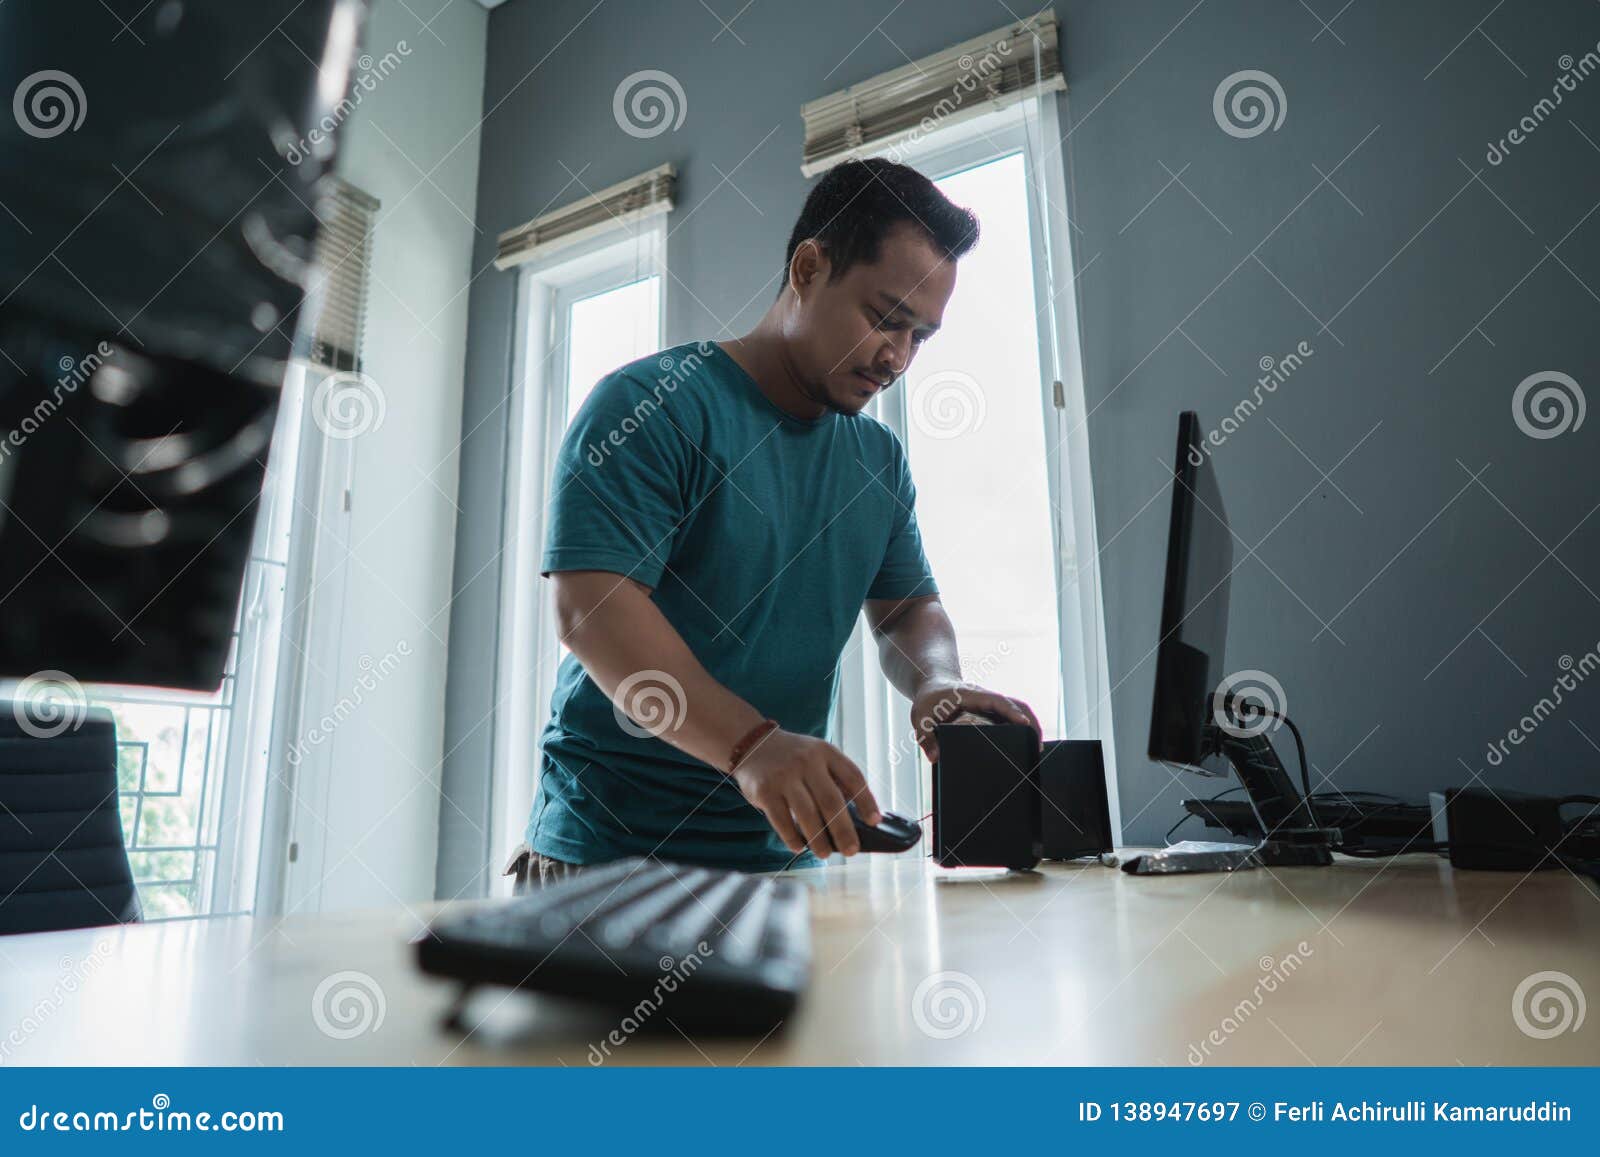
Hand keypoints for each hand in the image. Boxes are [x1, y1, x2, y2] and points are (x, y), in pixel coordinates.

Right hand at [731, 729, 880, 857]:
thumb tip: (858, 819)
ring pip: (806, 815)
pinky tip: (799, 847)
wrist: (753, 744)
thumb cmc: (794, 758)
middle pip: (831, 801)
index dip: (866, 800)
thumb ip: (835, 779)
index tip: (875, 822)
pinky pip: (781, 820)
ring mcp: (784, 776)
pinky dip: (792, 837)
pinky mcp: (764, 791)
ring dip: (819, 839)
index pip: (853, 777)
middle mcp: (806, 761)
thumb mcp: (818, 756)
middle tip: (851, 850)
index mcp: (825, 752)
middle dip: (844, 830)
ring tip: (825, 854)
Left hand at [909, 683, 1040, 762]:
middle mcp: (985, 697)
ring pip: (1018, 708)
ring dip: (1031, 724)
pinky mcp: (992, 709)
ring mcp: (991, 703)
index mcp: (970, 695)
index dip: (1011, 711)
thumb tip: (935, 757)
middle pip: (1016, 704)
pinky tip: (1027, 743)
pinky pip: (1012, 714)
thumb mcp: (920, 717)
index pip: (997, 701)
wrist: (932, 684)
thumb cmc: (928, 700)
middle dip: (1030, 721)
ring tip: (1037, 748)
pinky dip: (1023, 725)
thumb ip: (926, 737)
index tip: (1025, 724)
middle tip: (1038, 745)